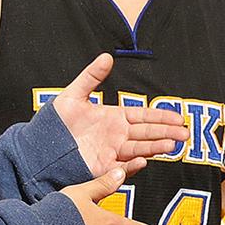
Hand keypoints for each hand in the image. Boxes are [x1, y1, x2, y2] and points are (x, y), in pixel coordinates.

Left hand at [52, 53, 189, 177]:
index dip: (162, 117)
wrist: (38, 146)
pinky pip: (120, 167)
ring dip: (155, 148)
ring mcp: (111, 152)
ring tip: (172, 145)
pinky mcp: (102, 167)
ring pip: (139, 149)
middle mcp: (117, 135)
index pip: (144, 117)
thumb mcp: (73, 95)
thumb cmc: (55, 121)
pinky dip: (132, 165)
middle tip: (185, 134)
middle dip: (167, 133)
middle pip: (147, 134)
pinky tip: (143, 161)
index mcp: (114, 117)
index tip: (179, 118)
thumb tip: (106, 57)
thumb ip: (90, 77)